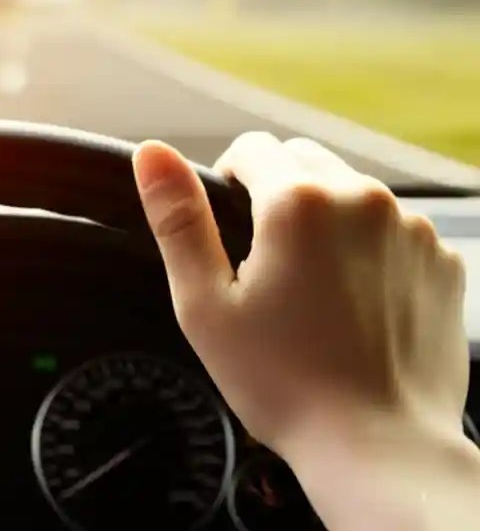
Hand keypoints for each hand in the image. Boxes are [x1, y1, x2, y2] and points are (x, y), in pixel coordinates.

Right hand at [132, 134, 474, 528]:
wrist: (378, 446)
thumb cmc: (281, 382)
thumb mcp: (205, 304)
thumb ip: (178, 219)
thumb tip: (150, 151)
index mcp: (298, 202)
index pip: (251, 147)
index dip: (226, 182)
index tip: (227, 235)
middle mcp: (364, 199)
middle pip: (303, 161)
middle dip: (277, 195)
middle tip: (264, 266)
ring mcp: (413, 230)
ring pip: (352, 194)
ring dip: (327, 221)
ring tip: (313, 292)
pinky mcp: (443, 262)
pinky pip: (394, 232)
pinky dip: (370, 252)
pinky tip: (355, 307)